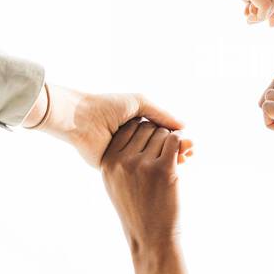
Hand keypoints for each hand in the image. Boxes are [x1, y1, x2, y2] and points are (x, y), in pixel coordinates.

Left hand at [24, 84, 192, 167]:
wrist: (82, 118)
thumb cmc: (108, 106)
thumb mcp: (139, 103)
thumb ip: (161, 114)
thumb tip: (184, 127)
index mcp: (134, 126)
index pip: (161, 136)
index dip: (176, 139)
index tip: (191, 144)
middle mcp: (130, 142)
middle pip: (159, 149)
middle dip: (177, 150)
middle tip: (191, 151)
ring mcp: (123, 156)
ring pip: (152, 161)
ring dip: (171, 160)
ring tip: (186, 158)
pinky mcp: (114, 167)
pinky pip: (138, 170)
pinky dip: (156, 170)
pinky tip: (172, 167)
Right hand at [100, 118, 183, 252]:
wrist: (151, 237)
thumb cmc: (136, 210)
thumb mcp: (116, 183)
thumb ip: (120, 157)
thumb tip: (137, 125)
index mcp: (107, 162)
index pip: (126, 128)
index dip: (142, 131)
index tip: (151, 142)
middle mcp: (121, 161)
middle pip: (145, 127)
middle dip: (158, 135)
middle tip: (165, 149)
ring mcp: (142, 165)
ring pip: (161, 133)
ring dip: (170, 140)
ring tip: (174, 154)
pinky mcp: (163, 170)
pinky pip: (174, 141)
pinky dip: (180, 144)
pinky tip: (182, 153)